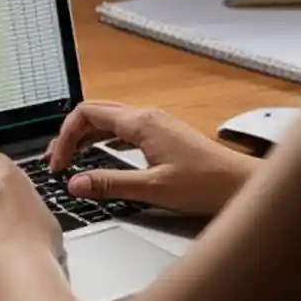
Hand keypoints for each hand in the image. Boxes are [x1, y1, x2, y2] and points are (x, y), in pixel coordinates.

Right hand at [46, 102, 259, 216]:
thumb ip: (111, 184)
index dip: (65, 137)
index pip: (87, 115)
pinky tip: (100, 154)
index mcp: (141, 123)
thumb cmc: (205, 184)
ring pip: (109, 119)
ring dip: (86, 135)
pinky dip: (103, 138)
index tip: (58, 164)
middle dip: (70, 134)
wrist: (242, 185)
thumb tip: (76, 183)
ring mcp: (156, 124)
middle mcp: (147, 117)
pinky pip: (123, 128)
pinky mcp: (163, 134)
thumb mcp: (153, 189)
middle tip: (58, 161)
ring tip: (72, 158)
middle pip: (95, 112)